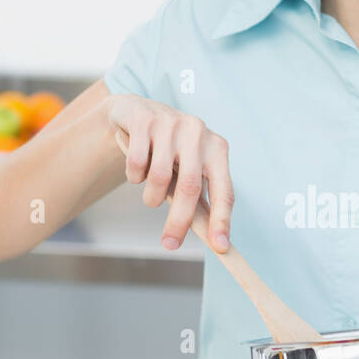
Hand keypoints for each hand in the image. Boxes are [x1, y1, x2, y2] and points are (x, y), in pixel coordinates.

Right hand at [106, 95, 233, 252]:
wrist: (137, 112)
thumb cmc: (169, 149)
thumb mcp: (189, 167)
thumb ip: (199, 196)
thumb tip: (211, 237)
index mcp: (217, 148)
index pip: (224, 190)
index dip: (222, 220)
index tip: (220, 246)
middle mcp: (198, 133)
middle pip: (190, 188)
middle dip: (179, 221)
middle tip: (170, 244)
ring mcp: (171, 124)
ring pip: (159, 177)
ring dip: (151, 197)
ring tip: (150, 196)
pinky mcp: (144, 121)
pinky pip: (136, 164)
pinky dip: (134, 177)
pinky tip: (137, 171)